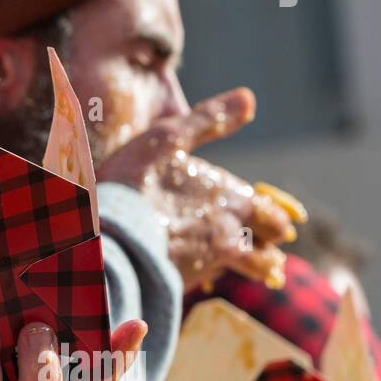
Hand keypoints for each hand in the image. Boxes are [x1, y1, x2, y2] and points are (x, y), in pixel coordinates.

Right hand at [96, 88, 296, 291]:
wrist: (106, 240)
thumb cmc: (135, 185)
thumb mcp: (167, 139)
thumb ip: (209, 119)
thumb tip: (249, 97)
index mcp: (231, 201)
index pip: (273, 217)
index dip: (274, 217)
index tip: (272, 217)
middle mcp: (228, 236)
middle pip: (266, 251)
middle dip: (268, 246)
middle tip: (266, 246)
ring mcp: (206, 265)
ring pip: (242, 272)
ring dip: (248, 268)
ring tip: (245, 267)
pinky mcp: (182, 283)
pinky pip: (205, 280)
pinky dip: (208, 275)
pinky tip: (195, 270)